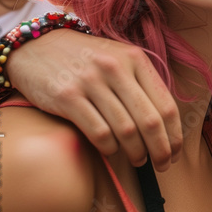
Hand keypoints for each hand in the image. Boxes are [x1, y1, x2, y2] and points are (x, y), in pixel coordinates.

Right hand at [5, 29, 182, 170]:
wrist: (36, 46)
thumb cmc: (85, 59)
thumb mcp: (119, 58)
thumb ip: (141, 82)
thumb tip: (167, 122)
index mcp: (136, 59)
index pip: (166, 105)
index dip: (175, 134)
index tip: (176, 152)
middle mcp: (116, 69)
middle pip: (150, 121)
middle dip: (161, 149)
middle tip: (162, 165)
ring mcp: (91, 82)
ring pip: (126, 130)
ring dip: (136, 152)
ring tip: (138, 160)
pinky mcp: (67, 97)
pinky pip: (99, 132)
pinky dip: (110, 148)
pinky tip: (111, 150)